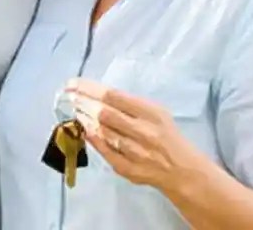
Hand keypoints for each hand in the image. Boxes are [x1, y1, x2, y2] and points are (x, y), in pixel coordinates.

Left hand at [66, 78, 209, 193]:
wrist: (183, 170)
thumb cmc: (167, 135)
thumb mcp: (156, 112)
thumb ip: (129, 105)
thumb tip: (96, 95)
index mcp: (151, 113)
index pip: (113, 96)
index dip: (89, 89)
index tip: (73, 84)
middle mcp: (143, 131)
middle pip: (105, 113)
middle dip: (82, 103)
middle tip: (69, 96)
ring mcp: (135, 152)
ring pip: (102, 132)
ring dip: (84, 120)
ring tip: (75, 111)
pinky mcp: (128, 169)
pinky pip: (105, 151)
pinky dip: (92, 139)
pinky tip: (84, 130)